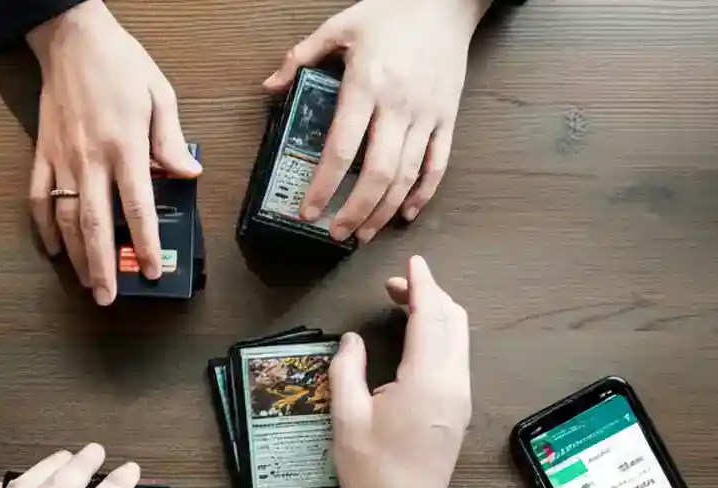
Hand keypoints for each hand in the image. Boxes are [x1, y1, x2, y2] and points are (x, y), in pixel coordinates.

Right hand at [27, 1, 201, 305]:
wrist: (71, 38)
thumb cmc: (119, 63)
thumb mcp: (159, 95)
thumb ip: (172, 140)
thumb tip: (189, 173)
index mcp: (125, 146)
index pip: (138, 206)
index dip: (146, 243)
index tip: (153, 269)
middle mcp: (91, 159)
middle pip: (96, 225)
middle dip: (103, 266)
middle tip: (108, 297)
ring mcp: (62, 159)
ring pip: (65, 219)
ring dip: (75, 256)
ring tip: (86, 283)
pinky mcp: (42, 153)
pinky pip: (37, 198)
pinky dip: (42, 228)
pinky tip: (54, 250)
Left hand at [264, 0, 491, 243]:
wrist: (447, 0)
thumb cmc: (392, 12)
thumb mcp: (339, 26)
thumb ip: (300, 57)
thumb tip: (269, 87)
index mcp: (367, 86)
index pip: (342, 148)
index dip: (325, 185)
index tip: (309, 212)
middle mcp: (398, 107)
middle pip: (377, 173)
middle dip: (355, 211)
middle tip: (335, 234)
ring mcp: (427, 115)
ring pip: (407, 176)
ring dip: (384, 211)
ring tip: (363, 233)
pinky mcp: (448, 118)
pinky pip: (437, 164)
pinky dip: (423, 193)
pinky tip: (406, 214)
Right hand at [327, 256, 471, 487]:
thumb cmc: (371, 472)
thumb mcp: (346, 419)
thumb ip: (347, 370)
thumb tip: (353, 340)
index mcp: (425, 381)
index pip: (430, 317)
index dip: (421, 285)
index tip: (411, 262)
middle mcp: (452, 384)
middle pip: (453, 321)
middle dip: (430, 294)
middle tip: (397, 284)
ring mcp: (460, 398)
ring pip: (459, 338)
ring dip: (437, 313)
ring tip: (405, 304)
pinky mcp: (458, 410)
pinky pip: (457, 357)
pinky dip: (441, 334)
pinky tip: (419, 336)